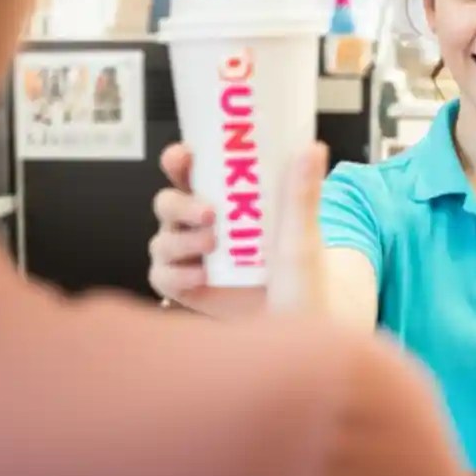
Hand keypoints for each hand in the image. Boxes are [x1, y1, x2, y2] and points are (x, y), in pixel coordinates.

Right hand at [148, 142, 329, 318]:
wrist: (301, 327)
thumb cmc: (303, 279)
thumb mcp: (303, 237)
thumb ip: (303, 195)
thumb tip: (313, 148)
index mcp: (226, 202)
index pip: (191, 171)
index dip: (179, 160)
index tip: (185, 155)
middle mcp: (203, 226)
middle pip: (167, 203)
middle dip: (180, 204)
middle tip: (209, 212)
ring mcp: (192, 258)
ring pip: (162, 239)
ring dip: (181, 239)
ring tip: (212, 244)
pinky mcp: (187, 289)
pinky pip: (163, 277)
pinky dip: (175, 274)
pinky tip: (200, 276)